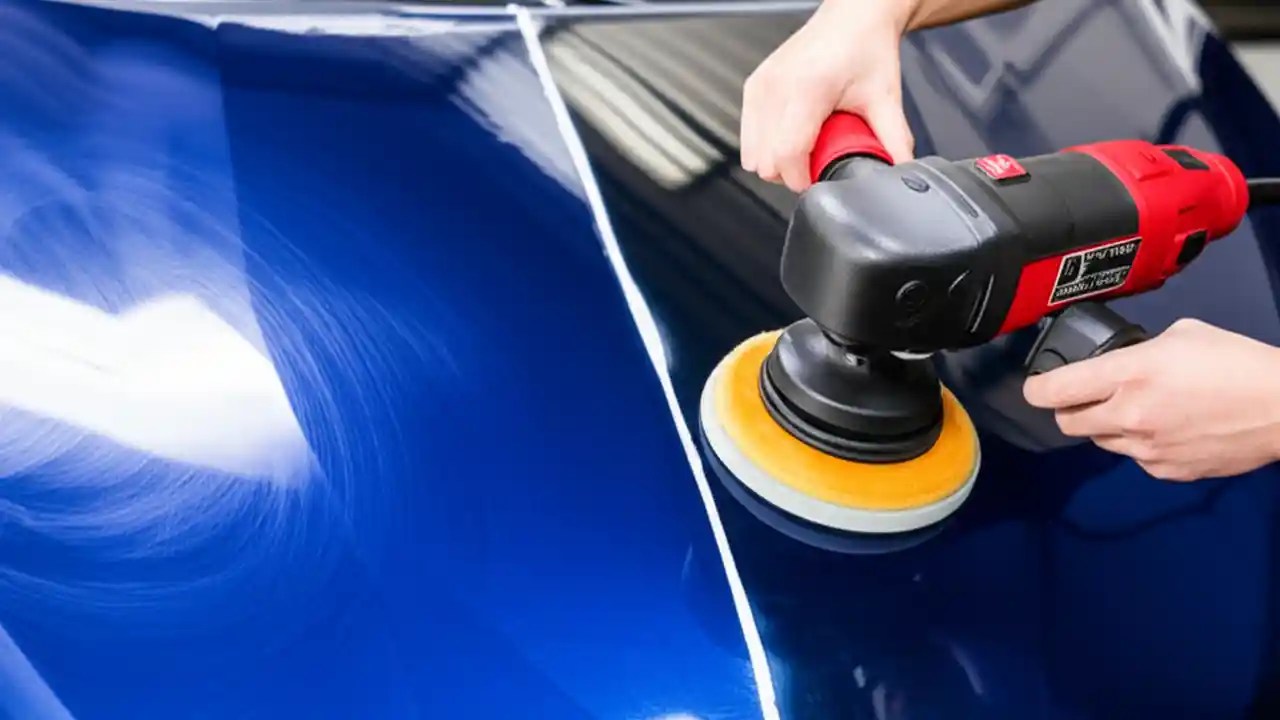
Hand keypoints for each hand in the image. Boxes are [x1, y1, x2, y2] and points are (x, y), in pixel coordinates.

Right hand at [740, 0, 917, 191]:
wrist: (853, 16)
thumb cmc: (865, 47)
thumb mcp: (885, 97)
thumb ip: (894, 139)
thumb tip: (900, 169)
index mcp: (807, 89)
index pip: (787, 155)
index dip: (802, 180)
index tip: (819, 181)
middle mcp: (776, 86)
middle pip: (766, 161)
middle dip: (792, 171)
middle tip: (820, 157)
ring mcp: (761, 86)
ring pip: (753, 154)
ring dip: (779, 159)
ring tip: (807, 143)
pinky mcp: (753, 87)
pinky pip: (749, 137)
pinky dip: (768, 144)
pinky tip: (793, 131)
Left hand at [1023, 318, 1279, 480]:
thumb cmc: (1237, 364)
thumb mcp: (1181, 335)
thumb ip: (1138, 350)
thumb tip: (1120, 363)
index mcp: (1128, 374)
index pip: (1054, 389)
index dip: (1036, 388)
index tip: (1036, 386)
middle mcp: (1129, 415)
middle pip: (1066, 422)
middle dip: (1069, 408)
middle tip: (1086, 396)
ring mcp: (1146, 449)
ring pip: (1100, 441)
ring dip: (1105, 426)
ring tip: (1135, 410)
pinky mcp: (1166, 470)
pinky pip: (1134, 458)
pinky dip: (1138, 445)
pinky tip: (1164, 428)